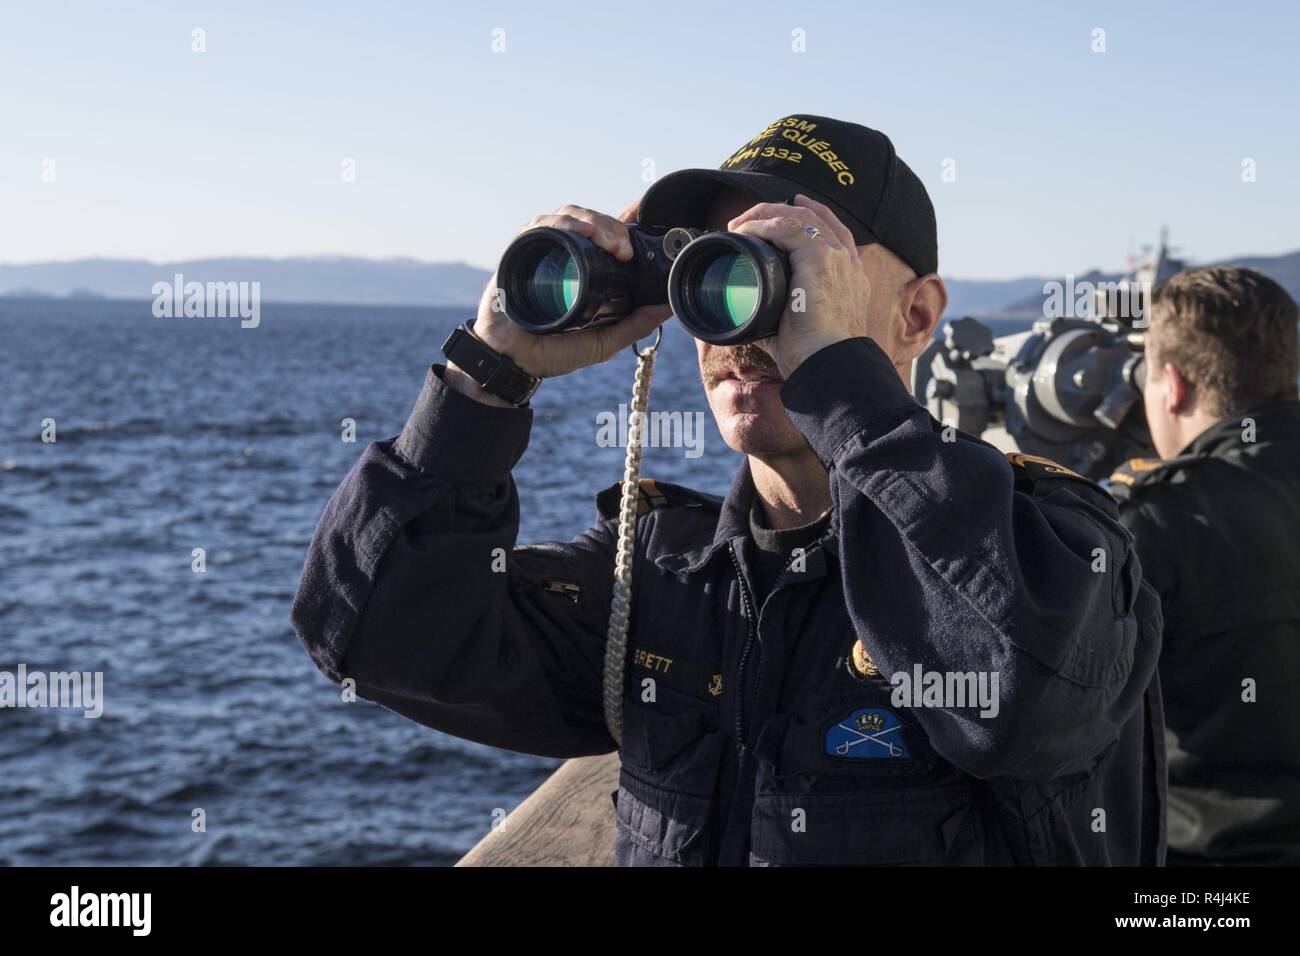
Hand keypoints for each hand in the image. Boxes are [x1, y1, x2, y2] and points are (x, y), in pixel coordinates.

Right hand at [468, 202, 669, 378]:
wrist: (511, 361)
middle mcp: (563, 254)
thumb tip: (666, 308)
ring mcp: (542, 249)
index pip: (606, 235)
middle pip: (592, 221)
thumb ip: (635, 326)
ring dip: (593, 221)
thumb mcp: (603, 341)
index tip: (640, 231)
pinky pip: (542, 225)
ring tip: (609, 241)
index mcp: (583, 269)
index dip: (624, 226)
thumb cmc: (551, 351)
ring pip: (570, 216)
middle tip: (624, 249)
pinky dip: (562, 222)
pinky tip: (580, 231)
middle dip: (613, 227)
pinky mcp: (521, 249)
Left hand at [726, 194, 881, 378]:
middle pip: (816, 217)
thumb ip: (781, 319)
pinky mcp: (820, 257)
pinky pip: (786, 227)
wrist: (831, 363)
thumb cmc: (815, 357)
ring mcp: (836, 257)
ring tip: (741, 223)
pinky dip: (761, 225)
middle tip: (753, 218)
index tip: (794, 205)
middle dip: (782, 210)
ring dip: (766, 215)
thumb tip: (752, 321)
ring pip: (800, 217)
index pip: (835, 232)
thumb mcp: (801, 331)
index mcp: (852, 277)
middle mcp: (848, 262)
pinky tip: (744, 230)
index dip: (814, 213)